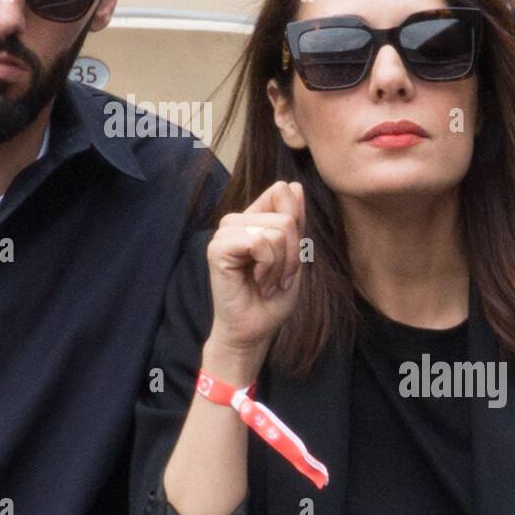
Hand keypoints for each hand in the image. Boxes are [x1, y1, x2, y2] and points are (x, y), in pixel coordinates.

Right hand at [203, 181, 305, 381]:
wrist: (254, 329)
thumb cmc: (272, 298)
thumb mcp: (294, 255)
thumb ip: (294, 221)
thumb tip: (294, 185)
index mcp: (253, 218)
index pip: (282, 192)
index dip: (297, 224)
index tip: (290, 258)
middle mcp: (236, 221)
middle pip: (286, 216)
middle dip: (292, 254)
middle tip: (278, 278)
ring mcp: (224, 233)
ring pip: (276, 230)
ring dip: (281, 265)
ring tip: (267, 282)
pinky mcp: (217, 248)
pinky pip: (260, 242)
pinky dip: (268, 267)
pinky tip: (257, 282)